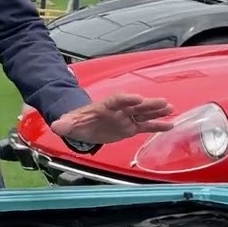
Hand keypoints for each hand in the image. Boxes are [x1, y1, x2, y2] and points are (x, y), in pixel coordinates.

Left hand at [50, 93, 173, 144]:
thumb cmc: (77, 121)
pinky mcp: (130, 128)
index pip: (117, 100)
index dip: (127, 99)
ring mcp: (126, 118)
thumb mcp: (69, 123)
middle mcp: (118, 110)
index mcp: (104, 106)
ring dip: (156, 112)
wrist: (82, 126)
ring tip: (171, 109)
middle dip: (148, 104)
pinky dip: (157, 126)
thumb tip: (57, 126)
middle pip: (135, 106)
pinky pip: (145, 126)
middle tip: (163, 102)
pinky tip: (170, 125)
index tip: (138, 99)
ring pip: (143, 114)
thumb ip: (65, 124)